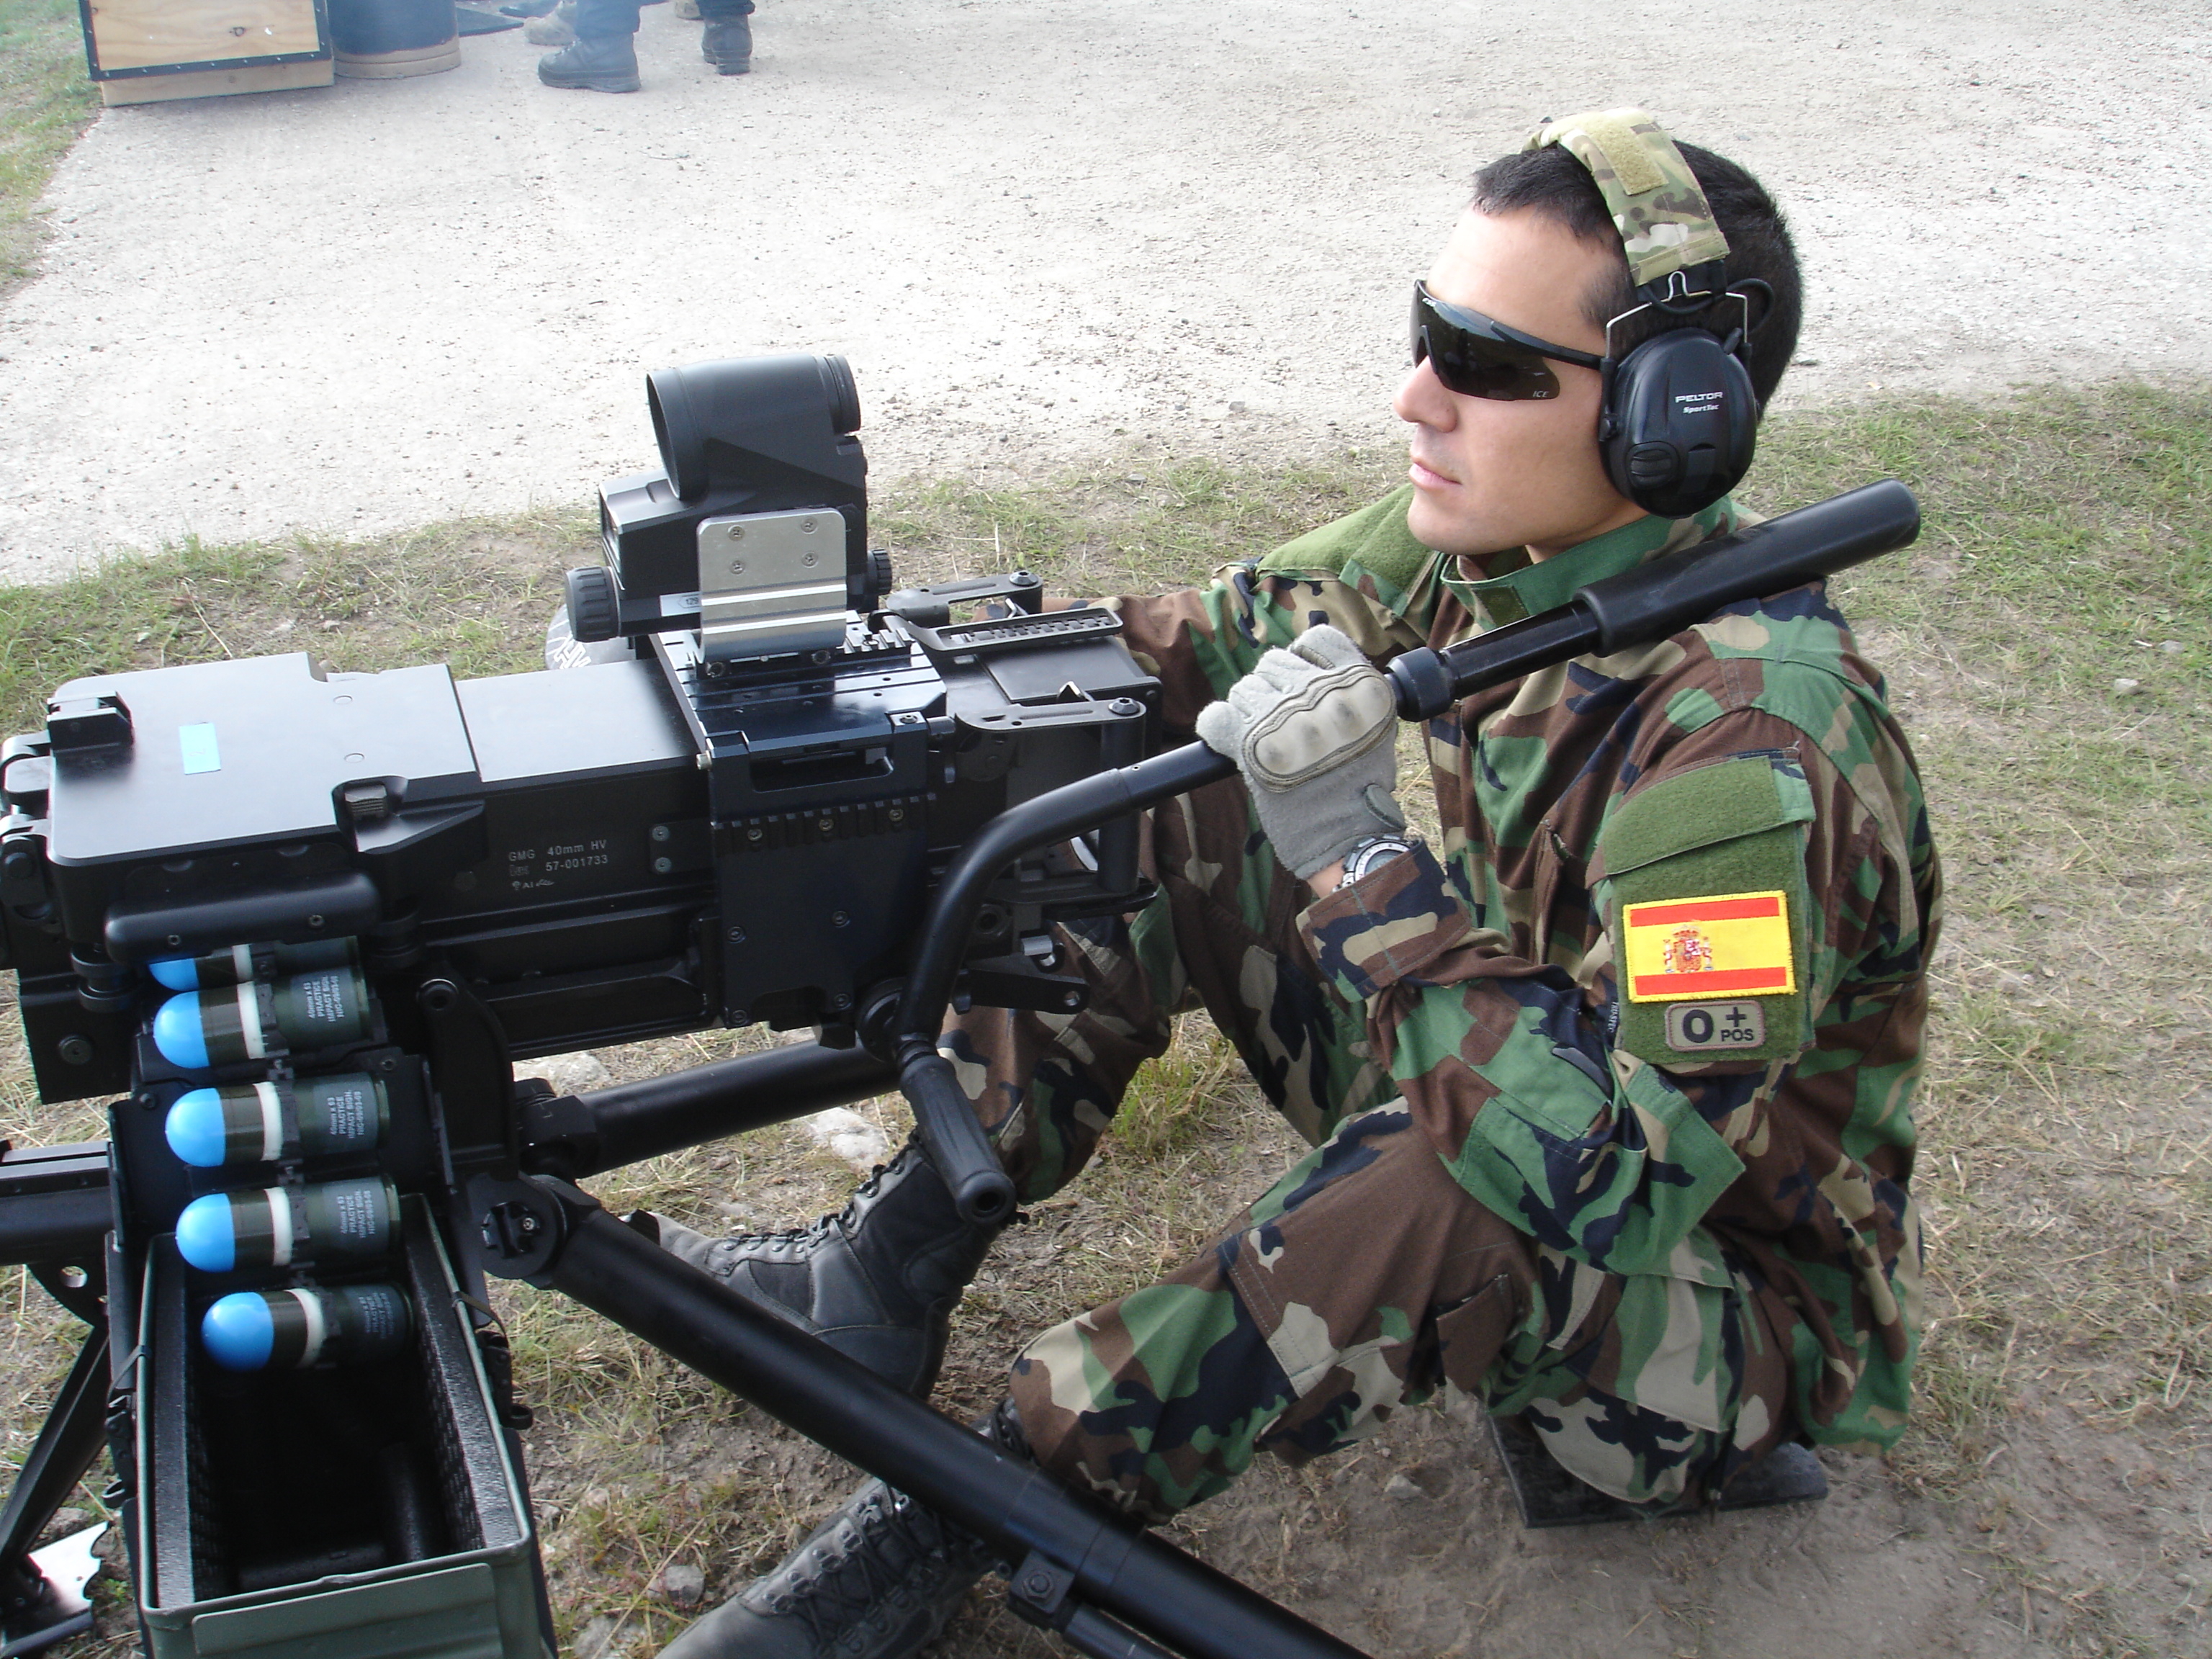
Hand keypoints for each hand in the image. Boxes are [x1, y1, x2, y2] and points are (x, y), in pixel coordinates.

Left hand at [1194, 626, 1405, 880]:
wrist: (1350, 837)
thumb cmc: (1361, 788)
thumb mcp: (1376, 727)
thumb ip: (1347, 691)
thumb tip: (1307, 669)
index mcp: (1357, 685)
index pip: (1316, 640)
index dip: (1304, 658)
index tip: (1304, 681)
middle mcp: (1321, 694)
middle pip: (1273, 663)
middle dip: (1274, 690)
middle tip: (1284, 723)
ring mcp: (1284, 719)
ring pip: (1244, 689)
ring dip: (1249, 711)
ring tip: (1267, 740)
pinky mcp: (1252, 748)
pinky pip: (1217, 717)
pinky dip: (1217, 726)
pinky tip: (1228, 738)